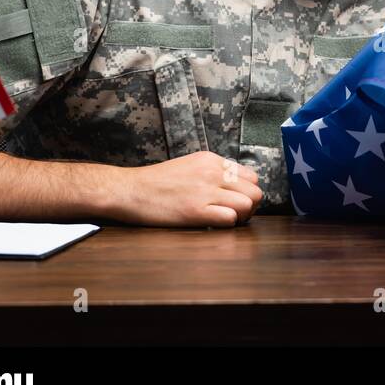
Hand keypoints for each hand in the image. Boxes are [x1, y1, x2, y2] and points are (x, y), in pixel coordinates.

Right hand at [119, 151, 263, 227]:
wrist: (129, 190)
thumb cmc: (157, 182)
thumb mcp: (190, 165)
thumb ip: (213, 172)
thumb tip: (234, 186)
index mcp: (211, 160)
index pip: (252, 176)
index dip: (248, 193)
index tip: (236, 202)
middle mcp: (212, 172)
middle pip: (255, 191)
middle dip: (250, 207)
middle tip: (235, 215)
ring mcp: (204, 191)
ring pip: (248, 204)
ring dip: (241, 217)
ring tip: (225, 220)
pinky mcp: (195, 211)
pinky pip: (230, 218)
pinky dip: (227, 224)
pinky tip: (212, 223)